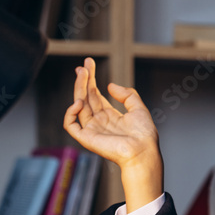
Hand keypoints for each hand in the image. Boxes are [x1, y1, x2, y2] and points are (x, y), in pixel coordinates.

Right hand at [63, 57, 163, 210]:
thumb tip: (110, 85)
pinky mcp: (86, 138)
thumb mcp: (138, 108)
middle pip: (86, 97)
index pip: (95, 95)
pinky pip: (70, 124)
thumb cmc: (144, 134)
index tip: (89, 63)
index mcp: (110, 116)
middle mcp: (99, 122)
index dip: (91, 79)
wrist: (143, 151)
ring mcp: (92, 129)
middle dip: (83, 80)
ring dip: (78, 89)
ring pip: (78, 106)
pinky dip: (70, 113)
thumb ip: (127, 95)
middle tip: (83, 65)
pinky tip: (79, 102)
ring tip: (82, 73)